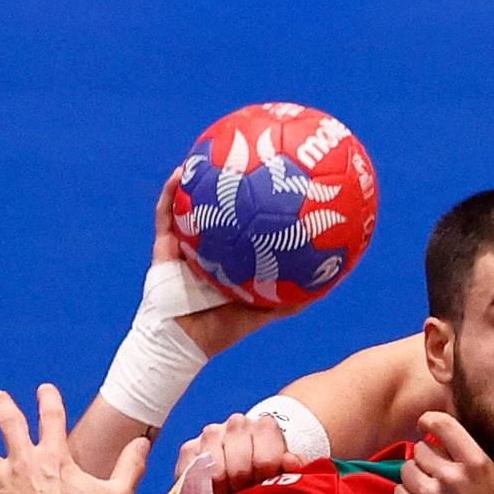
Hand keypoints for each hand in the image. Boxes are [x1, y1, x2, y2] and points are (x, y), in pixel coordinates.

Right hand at [149, 167, 291, 357]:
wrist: (185, 341)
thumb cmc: (224, 328)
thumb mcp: (266, 308)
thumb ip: (294, 296)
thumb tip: (330, 282)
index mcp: (231, 257)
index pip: (247, 224)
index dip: (259, 203)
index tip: (276, 179)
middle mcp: (209, 246)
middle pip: (220, 208)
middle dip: (229, 181)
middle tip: (245, 155)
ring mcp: (186, 244)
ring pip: (190, 203)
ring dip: (197, 177)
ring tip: (209, 151)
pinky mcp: (163, 246)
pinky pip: (165, 214)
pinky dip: (170, 193)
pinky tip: (181, 173)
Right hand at [175, 412, 302, 493]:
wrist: (245, 461)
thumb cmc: (268, 469)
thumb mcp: (286, 470)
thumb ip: (293, 468)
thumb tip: (289, 461)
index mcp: (265, 426)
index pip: (265, 461)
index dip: (264, 482)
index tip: (263, 487)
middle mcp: (238, 423)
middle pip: (240, 468)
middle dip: (243, 487)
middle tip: (245, 493)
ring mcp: (212, 433)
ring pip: (216, 470)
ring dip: (223, 489)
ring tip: (229, 493)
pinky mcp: (189, 447)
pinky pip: (191, 470)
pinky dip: (200, 487)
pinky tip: (210, 491)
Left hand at [394, 412, 493, 493]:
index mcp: (475, 462)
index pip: (442, 425)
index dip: (429, 421)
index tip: (426, 424)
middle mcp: (450, 477)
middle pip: (421, 449)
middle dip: (428, 458)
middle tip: (437, 471)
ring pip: (407, 469)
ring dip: (416, 476)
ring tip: (429, 488)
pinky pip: (397, 491)